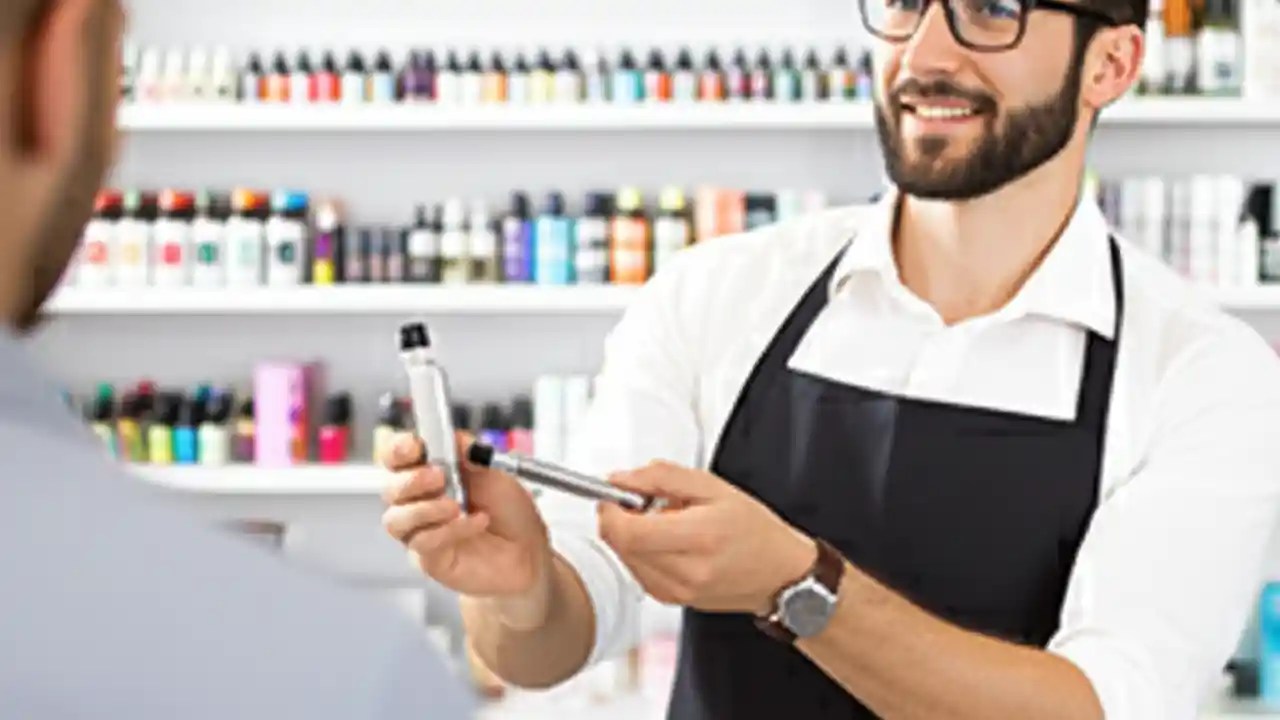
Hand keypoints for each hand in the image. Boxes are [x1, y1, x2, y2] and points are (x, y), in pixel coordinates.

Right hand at [380, 433, 550, 604]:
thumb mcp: (495, 473)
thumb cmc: (509, 512)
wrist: (530, 550)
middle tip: (439, 477)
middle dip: (411, 480)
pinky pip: (423, 542)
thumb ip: (471, 454)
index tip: (413, 446)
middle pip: (390, 489)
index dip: (398, 449)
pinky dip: (449, 530)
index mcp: (431, 474)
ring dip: (424, 509)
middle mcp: (420, 503)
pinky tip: (475, 523)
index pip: (397, 458)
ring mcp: (422, 532)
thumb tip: (455, 437)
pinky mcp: (430, 559)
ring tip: (455, 506)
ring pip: (396, 520)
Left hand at [598, 461, 817, 615]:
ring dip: (632, 538)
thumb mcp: (712, 487)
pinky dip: (643, 554)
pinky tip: (669, 544)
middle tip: (643, 504)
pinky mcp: (674, 600)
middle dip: (620, 520)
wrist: (780, 573)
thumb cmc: (753, 529)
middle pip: (622, 546)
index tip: (615, 496)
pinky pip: (639, 573)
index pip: (628, 532)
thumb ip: (661, 477)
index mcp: (699, 537)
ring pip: (626, 560)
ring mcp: (679, 592)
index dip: (610, 511)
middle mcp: (687, 571)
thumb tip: (620, 479)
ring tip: (665, 525)